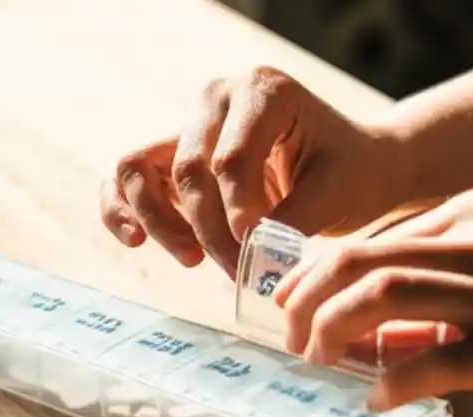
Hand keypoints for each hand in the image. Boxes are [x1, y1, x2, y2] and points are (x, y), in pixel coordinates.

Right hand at [99, 66, 408, 277]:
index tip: (256, 248)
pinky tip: (134, 241)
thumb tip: (251, 262)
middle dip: (210, 229)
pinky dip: (121, 210)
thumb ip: (290, 224)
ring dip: (160, 222)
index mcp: (262, 90)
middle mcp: (216, 98)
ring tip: (194, 258)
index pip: (231, 157)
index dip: (238, 210)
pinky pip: (125, 180)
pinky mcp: (169, 157)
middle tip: (239, 270)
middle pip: (188, 168)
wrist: (352, 168)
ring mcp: (187, 125)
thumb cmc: (348, 174)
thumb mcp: (334, 195)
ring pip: (140, 170)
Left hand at [273, 188, 472, 412]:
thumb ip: (456, 282)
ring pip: (380, 295)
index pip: (374, 237)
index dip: (322, 275)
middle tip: (290, 339)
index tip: (298, 307)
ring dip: (331, 331)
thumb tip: (386, 331)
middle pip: (359, 258)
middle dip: (306, 301)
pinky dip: (390, 382)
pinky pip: (432, 362)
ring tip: (316, 363)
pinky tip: (378, 402)